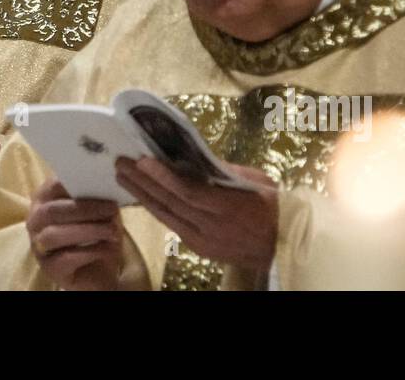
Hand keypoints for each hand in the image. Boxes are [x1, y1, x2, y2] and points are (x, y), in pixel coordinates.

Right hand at [26, 178, 123, 289]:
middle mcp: (35, 221)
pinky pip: (66, 258)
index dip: (77, 184)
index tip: (104, 188)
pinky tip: (108, 248)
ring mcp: (38, 245)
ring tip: (112, 230)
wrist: (96, 269)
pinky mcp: (48, 268)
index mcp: (44, 198)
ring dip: (88, 231)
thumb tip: (107, 184)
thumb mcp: (97, 210)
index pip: (53, 186)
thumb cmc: (94, 231)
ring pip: (55, 234)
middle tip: (112, 209)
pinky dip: (90, 252)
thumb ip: (96, 195)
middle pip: (53, 211)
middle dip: (86, 209)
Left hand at [115, 157, 278, 275]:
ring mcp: (203, 241)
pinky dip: (156, 208)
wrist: (284, 245)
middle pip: (170, 203)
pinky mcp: (199, 248)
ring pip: (166, 216)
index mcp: (228, 208)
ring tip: (122, 177)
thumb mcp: (256, 180)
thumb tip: (193, 154)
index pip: (188, 192)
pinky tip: (142, 196)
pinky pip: (172, 225)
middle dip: (142, 183)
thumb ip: (223, 169)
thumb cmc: (272, 206)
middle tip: (120, 163)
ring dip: (142, 195)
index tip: (142, 160)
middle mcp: (211, 227)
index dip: (163, 177)